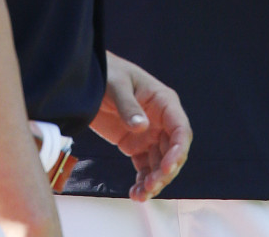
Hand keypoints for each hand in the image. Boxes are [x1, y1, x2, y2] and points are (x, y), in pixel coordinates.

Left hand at [90, 52, 191, 200]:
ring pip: (160, 164)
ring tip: (141, 194)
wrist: (88, 80)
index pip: (180, 129)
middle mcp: (161, 121)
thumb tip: (142, 127)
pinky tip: (135, 193)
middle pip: (173, 152)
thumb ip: (128, 106)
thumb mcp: (117, 86)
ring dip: (154, 181)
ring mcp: (149, 134)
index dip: (178, 151)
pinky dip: (142, 181)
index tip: (167, 168)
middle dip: (165, 172)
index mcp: (163, 102)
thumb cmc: (108, 74)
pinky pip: (145, 167)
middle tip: (151, 186)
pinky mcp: (135, 145)